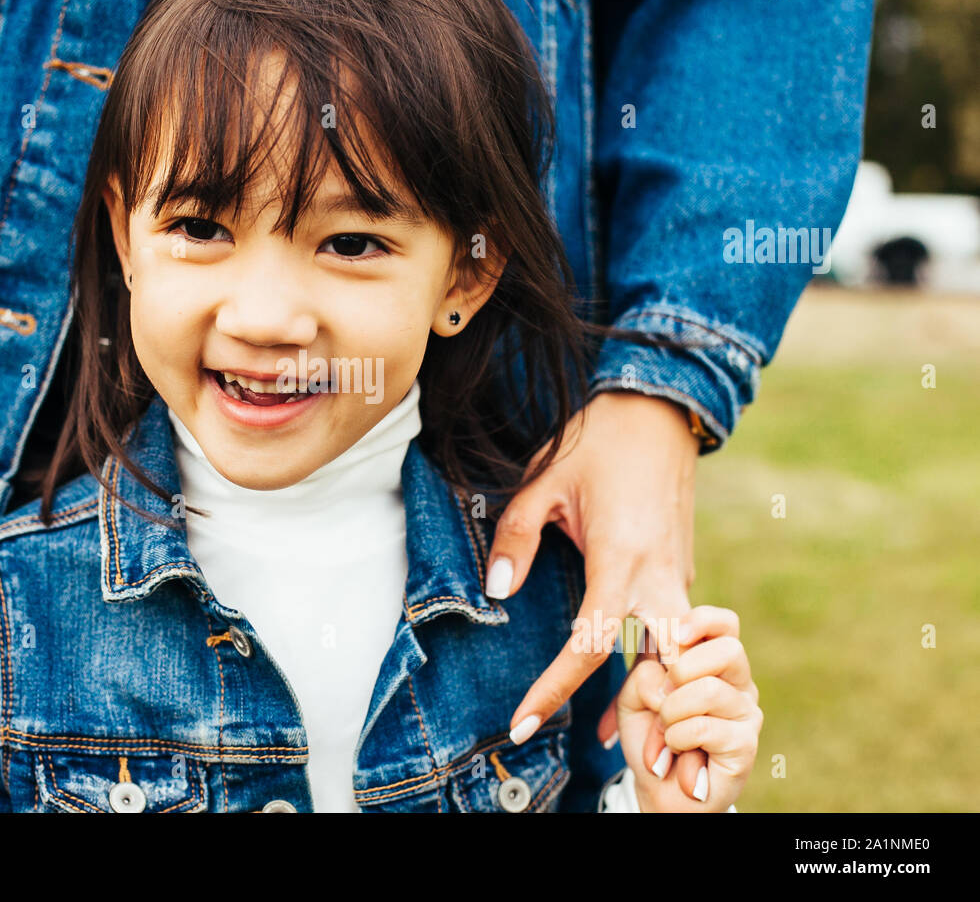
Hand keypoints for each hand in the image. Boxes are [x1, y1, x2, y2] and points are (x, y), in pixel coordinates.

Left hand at [493, 391, 707, 798]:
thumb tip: (497, 592)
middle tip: (636, 771)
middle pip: (662, 670)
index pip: (588, 644)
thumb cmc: (597, 440)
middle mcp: (661, 579)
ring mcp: (680, 578)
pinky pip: (679, 635)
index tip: (524, 725)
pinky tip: (643, 694)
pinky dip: (667, 671)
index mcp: (621, 561)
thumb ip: (516, 539)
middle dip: (653, 723)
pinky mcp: (683, 574)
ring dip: (662, 704)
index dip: (553, 689)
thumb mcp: (544, 482)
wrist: (660, 408)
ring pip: (680, 659)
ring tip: (639, 751)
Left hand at [616, 606, 760, 811]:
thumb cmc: (649, 736)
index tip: (674, 635)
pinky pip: (704, 727)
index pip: (725, 624)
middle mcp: (737, 683)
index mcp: (712, 662)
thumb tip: (669, 677)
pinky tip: (675, 752)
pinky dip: (676, 738)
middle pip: (729, 650)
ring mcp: (746, 712)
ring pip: (710, 690)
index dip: (702, 621)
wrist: (657, 790)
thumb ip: (645, 673)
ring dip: (671, 713)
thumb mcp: (633, 696)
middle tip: (663, 699)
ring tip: (664, 734)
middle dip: (683, 669)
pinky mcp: (746, 744)